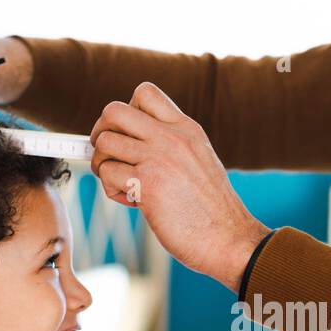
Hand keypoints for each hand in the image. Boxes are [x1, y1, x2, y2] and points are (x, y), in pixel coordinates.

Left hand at [89, 83, 270, 292]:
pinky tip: (132, 201)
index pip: (144, 92)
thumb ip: (171, 146)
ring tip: (121, 182)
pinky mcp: (148, 184)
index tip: (129, 134)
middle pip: (114, 110)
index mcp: (186, 129)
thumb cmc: (213, 210)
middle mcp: (172, 138)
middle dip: (101, 132)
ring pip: (104, 142)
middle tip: (110, 155)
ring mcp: (159, 159)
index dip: (126, 110)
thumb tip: (131, 143)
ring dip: (102, 164)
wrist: (229, 238)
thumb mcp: (199, 161)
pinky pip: (107, 173)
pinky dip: (111, 189)